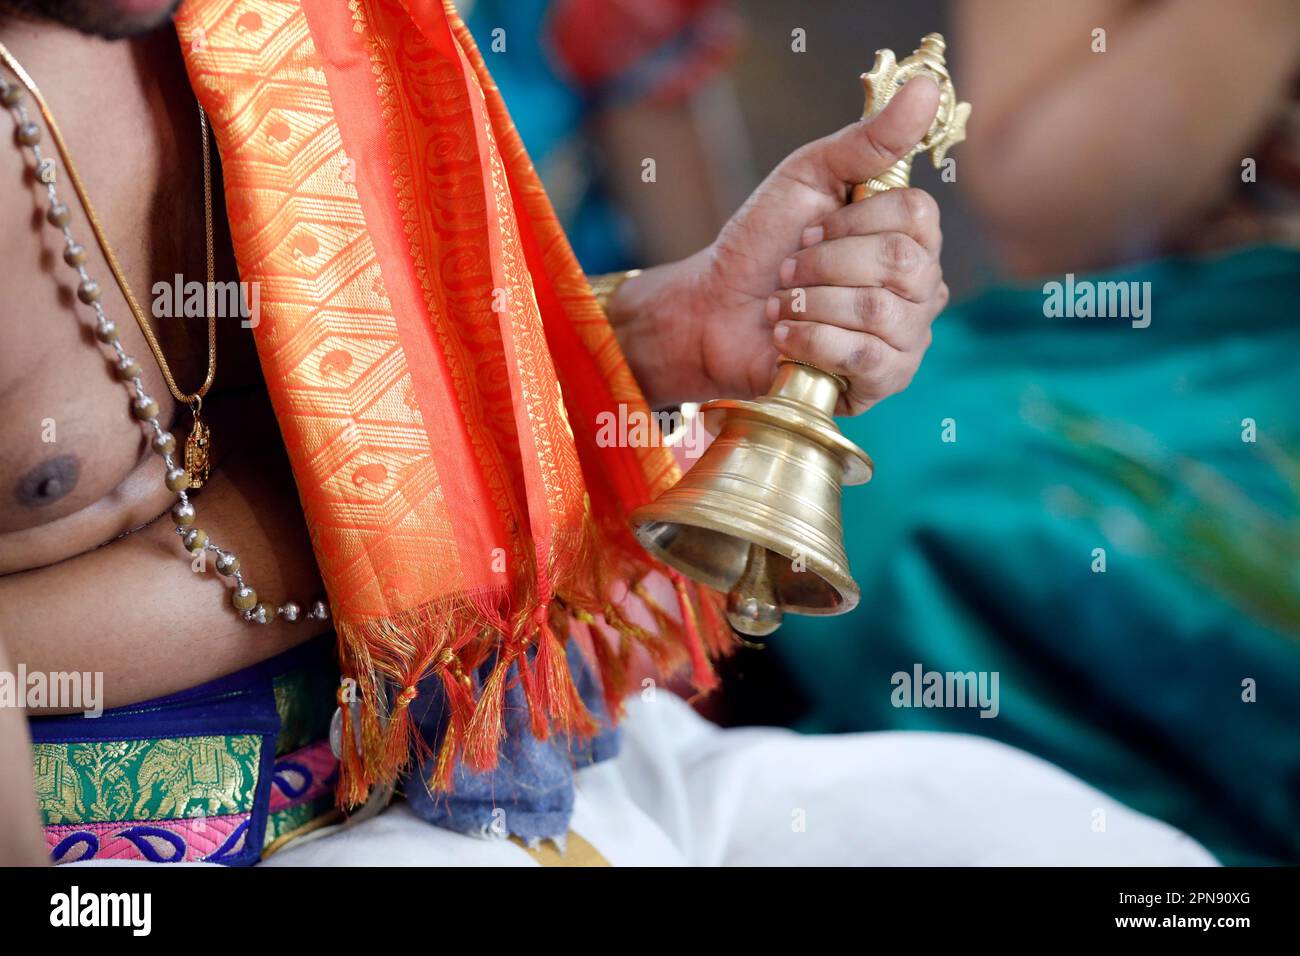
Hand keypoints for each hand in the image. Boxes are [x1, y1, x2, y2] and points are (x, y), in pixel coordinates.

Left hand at [613, 77, 947, 414]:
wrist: (713, 313)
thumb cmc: (760, 245)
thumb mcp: (809, 177)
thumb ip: (868, 141)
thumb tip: (926, 87)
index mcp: (909, 238)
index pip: (919, 216)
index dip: (855, 220)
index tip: (809, 229)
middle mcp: (918, 289)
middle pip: (903, 263)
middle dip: (825, 263)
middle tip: (788, 270)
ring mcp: (905, 339)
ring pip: (883, 311)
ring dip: (812, 302)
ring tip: (782, 305)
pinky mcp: (881, 383)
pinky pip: (867, 358)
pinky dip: (812, 340)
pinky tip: (785, 337)